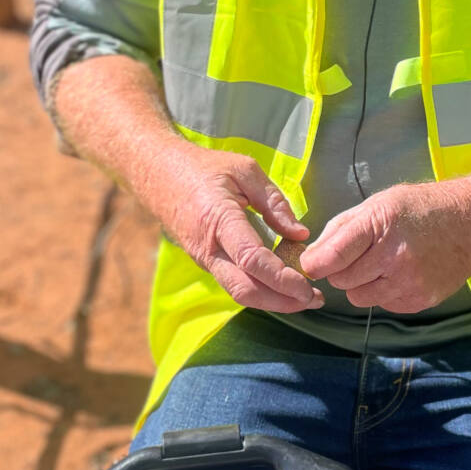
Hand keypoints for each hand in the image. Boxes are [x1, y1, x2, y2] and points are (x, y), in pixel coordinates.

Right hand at [147, 142, 322, 313]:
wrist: (158, 174)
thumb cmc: (203, 168)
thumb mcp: (245, 170)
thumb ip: (274, 202)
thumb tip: (300, 234)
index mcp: (218, 218)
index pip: (251, 259)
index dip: (281, 277)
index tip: (307, 285)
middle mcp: (207, 246)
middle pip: (244, 289)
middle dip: (281, 301)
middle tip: (313, 299)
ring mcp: (204, 258)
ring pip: (238, 292)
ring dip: (273, 301)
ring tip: (304, 298)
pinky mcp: (206, 263)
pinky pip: (233, 284)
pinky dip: (260, 291)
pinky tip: (282, 287)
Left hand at [300, 182, 470, 313]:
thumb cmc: (422, 209)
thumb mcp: (379, 204)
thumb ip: (341, 229)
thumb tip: (311, 256)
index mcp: (380, 225)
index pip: (332, 256)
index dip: (315, 264)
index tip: (313, 263)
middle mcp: (395, 256)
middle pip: (341, 280)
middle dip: (341, 270)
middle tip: (360, 255)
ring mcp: (409, 282)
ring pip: (358, 297)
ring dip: (361, 284)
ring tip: (382, 263)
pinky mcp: (419, 300)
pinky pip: (381, 304)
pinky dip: (383, 292)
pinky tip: (401, 273)